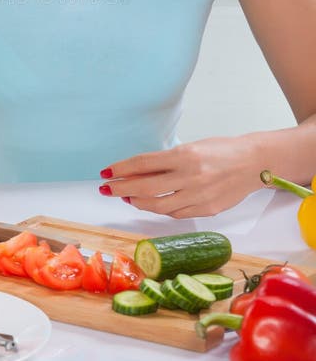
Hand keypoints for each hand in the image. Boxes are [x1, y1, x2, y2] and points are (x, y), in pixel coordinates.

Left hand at [98, 136, 261, 217]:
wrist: (253, 163)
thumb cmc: (220, 150)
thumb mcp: (190, 147)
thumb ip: (165, 162)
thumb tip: (135, 172)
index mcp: (184, 156)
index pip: (143, 164)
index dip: (121, 169)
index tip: (106, 172)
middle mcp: (190, 177)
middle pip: (145, 188)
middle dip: (121, 189)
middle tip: (106, 189)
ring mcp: (198, 196)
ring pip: (158, 206)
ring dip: (137, 202)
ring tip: (127, 197)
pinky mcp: (206, 210)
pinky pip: (175, 213)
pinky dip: (160, 209)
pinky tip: (151, 204)